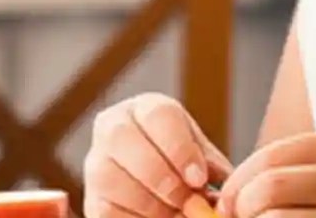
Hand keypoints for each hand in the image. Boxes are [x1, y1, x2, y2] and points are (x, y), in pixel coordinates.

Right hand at [84, 93, 233, 216]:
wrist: (155, 179)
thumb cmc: (182, 162)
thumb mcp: (199, 153)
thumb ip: (209, 163)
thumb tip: (224, 181)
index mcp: (146, 108)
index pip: (158, 115)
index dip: (179, 149)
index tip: (199, 178)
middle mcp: (113, 126)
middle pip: (123, 139)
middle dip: (160, 177)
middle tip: (187, 200)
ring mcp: (96, 161)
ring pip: (109, 176)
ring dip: (147, 201)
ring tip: (174, 213)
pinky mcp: (90, 196)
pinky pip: (103, 208)